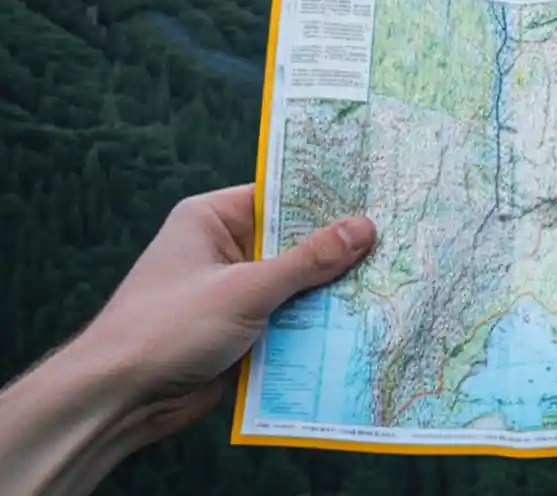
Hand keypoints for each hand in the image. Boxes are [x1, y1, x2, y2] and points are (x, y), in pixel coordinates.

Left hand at [78, 184, 375, 441]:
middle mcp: (225, 250)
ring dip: (333, 292)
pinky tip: (363, 323)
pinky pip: (291, 320)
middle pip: (295, 242)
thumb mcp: (246, 288)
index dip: (328, 198)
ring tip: (391, 284)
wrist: (120, 399)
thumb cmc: (169, 326)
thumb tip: (364, 227)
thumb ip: (308, 260)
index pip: (280, 196)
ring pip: (298, 284)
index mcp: (212, 219)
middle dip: (339, 250)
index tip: (378, 196)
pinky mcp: (244, 331)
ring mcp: (235, 292)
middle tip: (398, 243)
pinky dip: (318, 325)